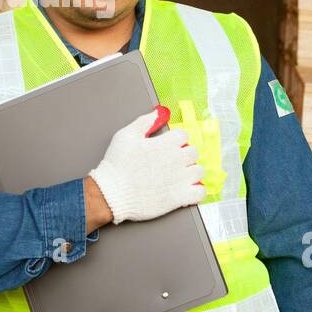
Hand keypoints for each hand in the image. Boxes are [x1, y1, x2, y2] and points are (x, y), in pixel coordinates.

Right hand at [89, 107, 205, 224]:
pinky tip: (187, 189)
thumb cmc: (116, 165)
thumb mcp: (126, 136)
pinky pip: (200, 193)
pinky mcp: (179, 198)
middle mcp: (176, 160)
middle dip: (184, 154)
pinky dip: (196, 191)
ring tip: (180, 175)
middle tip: (173, 160)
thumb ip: (144, 122)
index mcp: (165, 144)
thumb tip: (158, 113)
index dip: (176, 139)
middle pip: (193, 152)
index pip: (184, 135)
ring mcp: (179, 180)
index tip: (170, 144)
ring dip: (191, 172)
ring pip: (199, 171)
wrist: (112, 193)